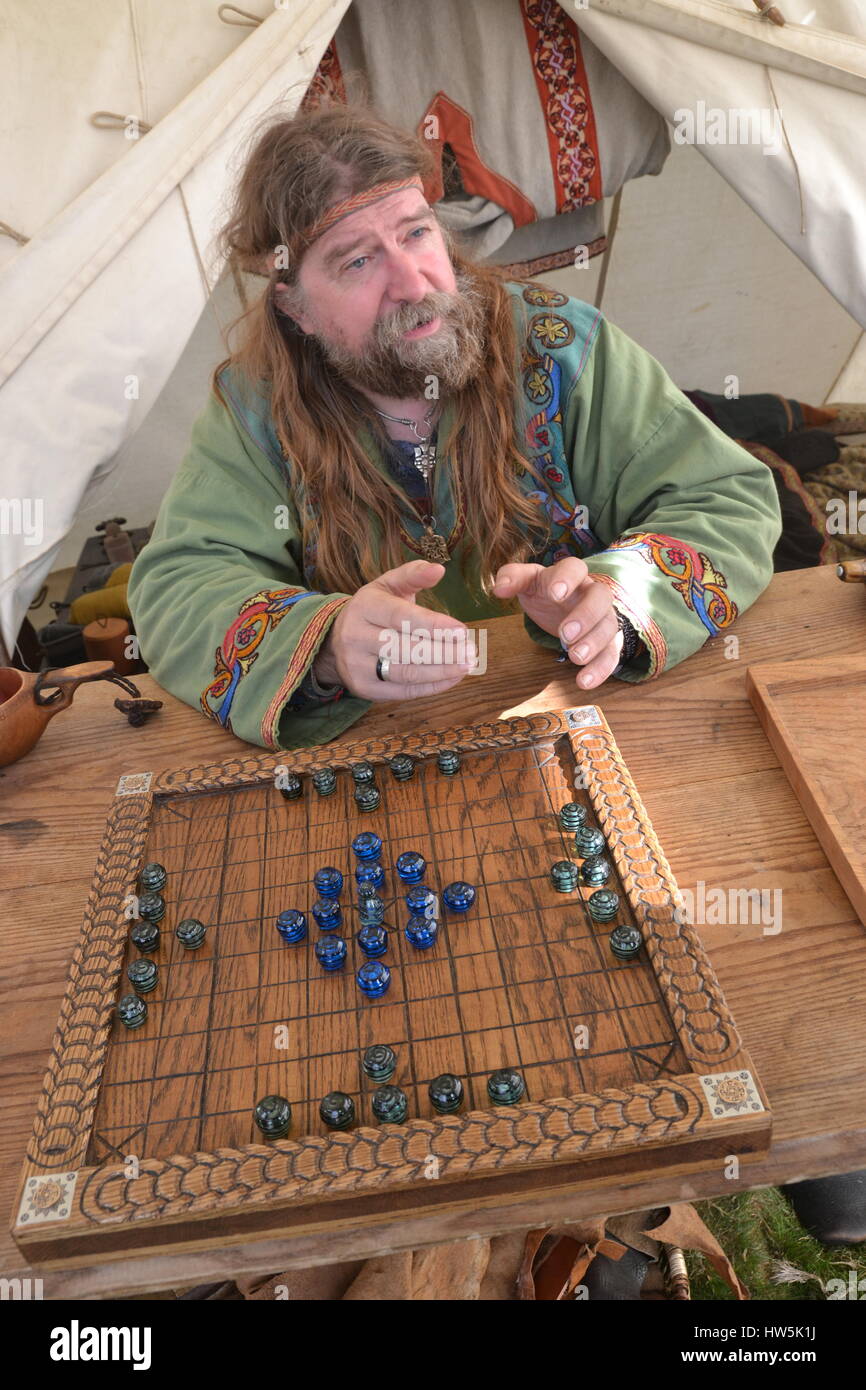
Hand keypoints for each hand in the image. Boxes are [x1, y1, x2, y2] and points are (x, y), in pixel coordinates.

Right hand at [315, 560, 476, 699]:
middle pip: (405, 648)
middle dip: (443, 652)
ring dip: (441, 671)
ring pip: (406, 672)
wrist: (336, 640)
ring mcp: (357, 665)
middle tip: (470, 651)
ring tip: (466, 665)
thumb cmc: (375, 609)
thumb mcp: (388, 585)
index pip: (401, 617)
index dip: (433, 625)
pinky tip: (452, 677)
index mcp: (365, 606)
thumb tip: (438, 569)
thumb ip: (413, 574)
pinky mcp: (364, 688)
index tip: (462, 631)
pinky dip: (432, 686)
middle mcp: (355, 636)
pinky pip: (403, 691)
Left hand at [492, 556, 621, 688]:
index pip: (575, 568)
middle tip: (566, 634)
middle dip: (586, 616)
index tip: (555, 594)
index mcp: (572, 574)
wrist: (562, 607)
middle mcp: (592, 593)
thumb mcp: (527, 582)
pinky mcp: (607, 642)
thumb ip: (512, 578)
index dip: (568, 579)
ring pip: (608, 627)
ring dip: (594, 643)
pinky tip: (584, 682)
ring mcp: (603, 617)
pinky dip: (600, 669)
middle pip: (601, 597)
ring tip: (575, 658)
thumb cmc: (544, 592)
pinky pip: (611, 654)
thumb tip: (499, 589)